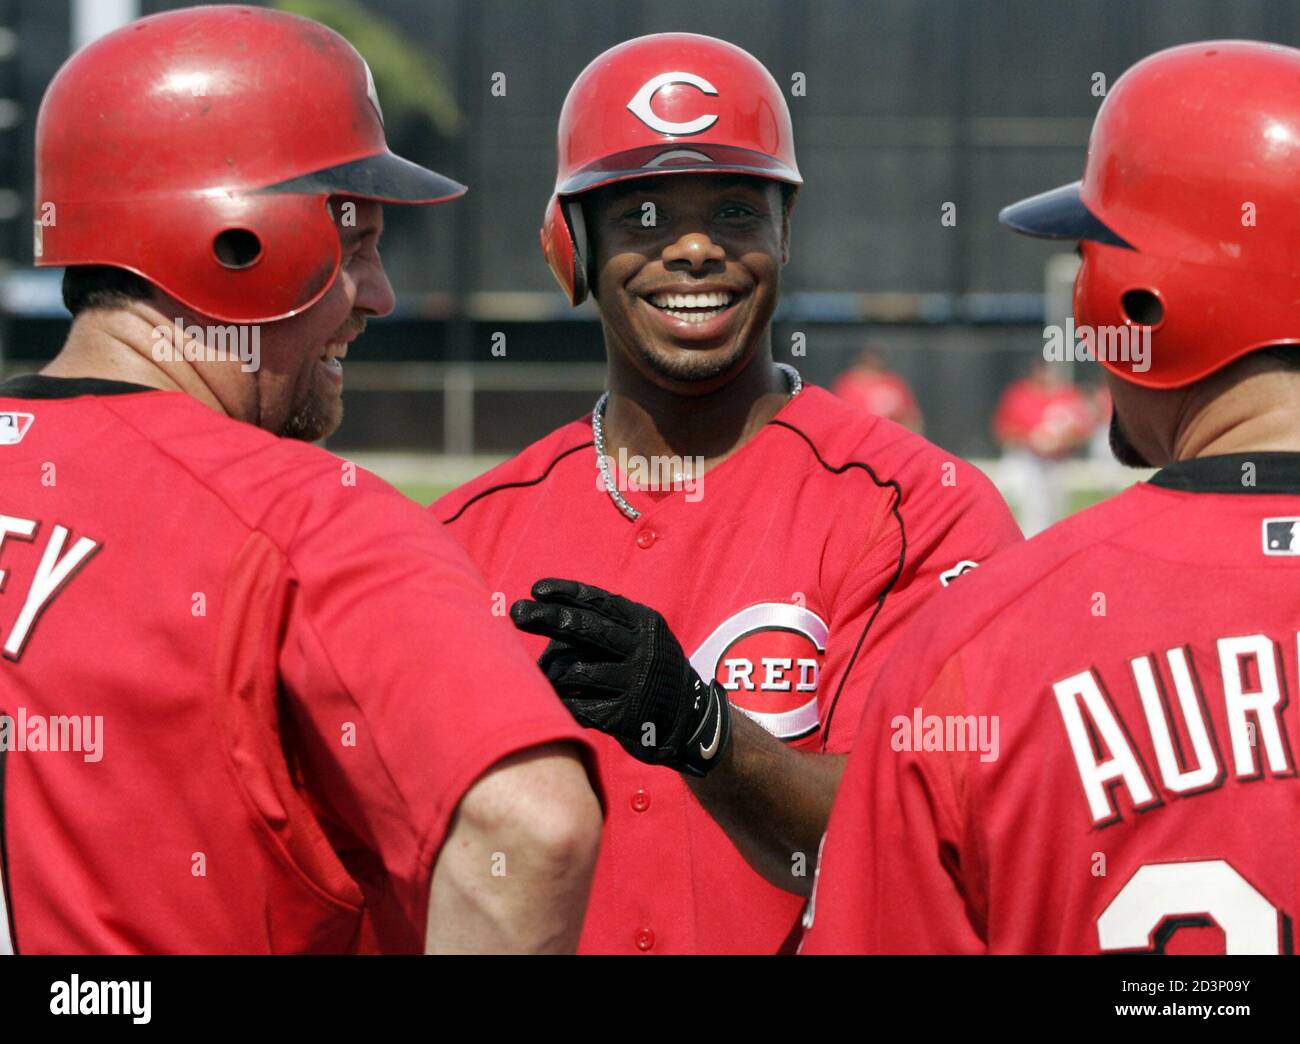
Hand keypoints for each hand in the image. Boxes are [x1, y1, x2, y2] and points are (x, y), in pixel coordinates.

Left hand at [510, 578, 730, 776]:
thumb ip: (606, 627)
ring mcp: (635, 683)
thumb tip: (545, 615)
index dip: (566, 593)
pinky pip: (579, 706)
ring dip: (552, 673)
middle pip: (586, 628)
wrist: (688, 721)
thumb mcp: (641, 640)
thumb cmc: (647, 673)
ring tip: (544, 676)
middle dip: (547, 617)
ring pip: (576, 670)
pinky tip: (555, 701)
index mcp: (645, 624)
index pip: (600, 601)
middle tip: (517, 612)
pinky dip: (562, 703)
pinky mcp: (626, 716)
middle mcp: (642, 649)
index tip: (536, 589)